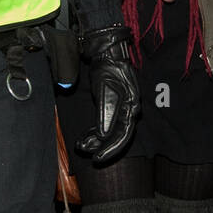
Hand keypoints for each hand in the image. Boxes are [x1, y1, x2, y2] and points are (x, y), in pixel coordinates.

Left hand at [75, 25, 139, 161]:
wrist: (106, 54)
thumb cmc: (107, 68)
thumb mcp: (104, 89)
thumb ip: (105, 112)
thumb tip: (103, 135)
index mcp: (131, 106)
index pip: (123, 134)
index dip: (110, 148)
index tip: (97, 158)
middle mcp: (129, 110)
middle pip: (117, 136)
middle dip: (101, 146)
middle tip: (85, 151)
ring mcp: (121, 109)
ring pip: (110, 132)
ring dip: (95, 140)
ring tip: (81, 145)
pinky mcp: (112, 107)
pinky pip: (104, 125)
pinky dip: (94, 133)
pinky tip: (84, 138)